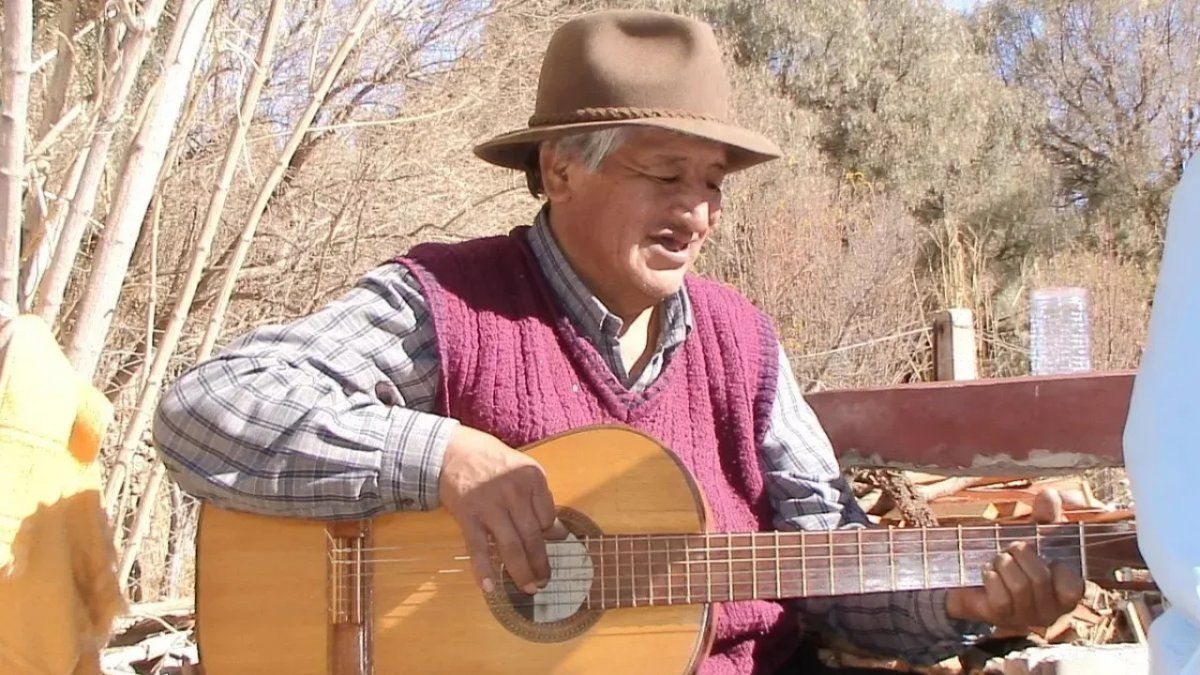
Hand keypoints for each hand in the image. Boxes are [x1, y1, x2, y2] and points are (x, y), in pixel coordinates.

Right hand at [438, 425, 557, 594]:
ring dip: (521, 572)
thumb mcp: (522, 470)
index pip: (548, 516)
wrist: (452, 451)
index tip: (548, 544)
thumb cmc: (492, 461)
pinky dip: (483, 570)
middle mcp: (514, 491)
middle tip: (545, 581)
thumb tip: (559, 533)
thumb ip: (539, 500)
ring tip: (529, 588)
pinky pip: (478, 548)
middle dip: (541, 563)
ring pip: (511, 546)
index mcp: (532, 477)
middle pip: (533, 536)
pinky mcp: (468, 515)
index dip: (549, 533)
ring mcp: (490, 504)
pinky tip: (489, 587)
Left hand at [945, 489, 1084, 630]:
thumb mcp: (1034, 537)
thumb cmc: (1015, 561)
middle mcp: (1050, 611)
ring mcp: (1026, 617)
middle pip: (1039, 578)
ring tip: (999, 559)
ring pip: (1020, 586)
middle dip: (1020, 554)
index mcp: (1066, 593)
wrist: (976, 583)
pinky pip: (1000, 597)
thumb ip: (1045, 518)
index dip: (1058, 567)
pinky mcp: (1001, 617)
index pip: (1072, 586)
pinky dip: (991, 577)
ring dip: (1003, 564)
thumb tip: (1049, 494)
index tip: (1046, 556)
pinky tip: (988, 572)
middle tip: (1011, 549)